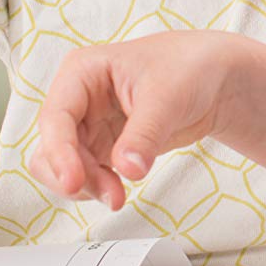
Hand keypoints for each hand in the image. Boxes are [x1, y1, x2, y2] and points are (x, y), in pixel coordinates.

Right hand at [31, 31, 240, 210]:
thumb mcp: (168, 97)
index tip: (73, 181)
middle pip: (52, 147)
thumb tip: (127, 169)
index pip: (55, 117)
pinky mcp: (103, 147)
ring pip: (63, 166)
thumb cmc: (189, 68)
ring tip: (118, 197)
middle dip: (75, 175)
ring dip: (85, 186)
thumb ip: (144, 134)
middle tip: (112, 195)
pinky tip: (117, 192)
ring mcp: (88, 125)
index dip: (59, 153)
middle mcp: (78, 99)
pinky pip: (85, 174)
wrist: (214, 80)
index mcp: (82, 72)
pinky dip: (95, 188)